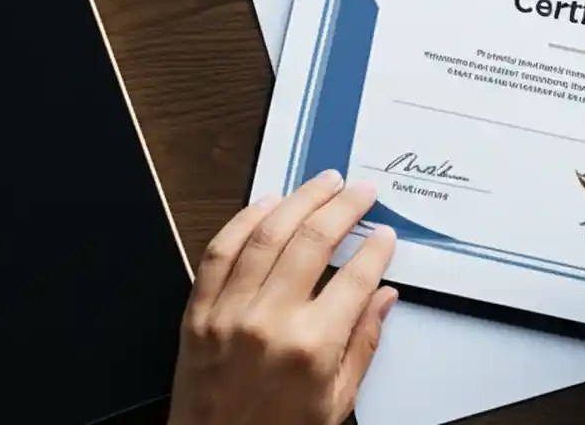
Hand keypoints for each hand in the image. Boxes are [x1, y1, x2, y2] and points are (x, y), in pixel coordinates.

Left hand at [168, 171, 398, 424]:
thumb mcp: (337, 401)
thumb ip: (363, 344)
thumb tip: (383, 298)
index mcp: (312, 346)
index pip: (356, 277)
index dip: (376, 248)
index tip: (385, 234)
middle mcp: (270, 321)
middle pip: (314, 241)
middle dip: (343, 208)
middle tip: (359, 190)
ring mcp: (229, 312)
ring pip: (267, 235)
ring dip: (298, 200)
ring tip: (321, 183)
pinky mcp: (199, 312)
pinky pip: (220, 251)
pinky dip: (243, 221)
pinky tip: (266, 204)